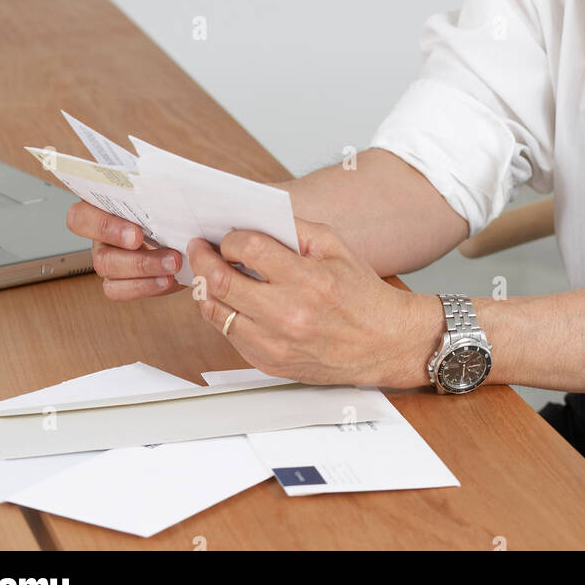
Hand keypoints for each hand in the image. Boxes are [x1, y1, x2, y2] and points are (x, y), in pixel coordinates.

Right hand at [65, 199, 184, 299]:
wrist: (182, 230)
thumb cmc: (166, 205)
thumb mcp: (163, 192)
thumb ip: (157, 190)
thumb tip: (173, 190)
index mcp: (100, 207)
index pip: (81, 216)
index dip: (105, 226)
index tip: (138, 233)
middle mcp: (99, 236)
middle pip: (100, 253)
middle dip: (137, 258)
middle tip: (170, 256)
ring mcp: (107, 259)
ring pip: (110, 273)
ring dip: (146, 271)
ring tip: (174, 265)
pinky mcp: (118, 280)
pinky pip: (120, 290)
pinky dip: (147, 287)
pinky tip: (168, 279)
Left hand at [187, 217, 442, 387]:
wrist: (385, 343)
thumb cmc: (362, 293)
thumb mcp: (336, 246)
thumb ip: (294, 228)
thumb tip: (254, 220)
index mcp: (307, 279)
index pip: (248, 250)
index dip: (230, 239)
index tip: (227, 237)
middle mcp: (288, 315)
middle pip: (221, 282)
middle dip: (203, 259)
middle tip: (199, 248)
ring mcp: (276, 344)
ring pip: (217, 313)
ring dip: (205, 289)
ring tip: (207, 274)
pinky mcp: (270, 364)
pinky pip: (230, 336)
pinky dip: (224, 315)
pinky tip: (229, 300)